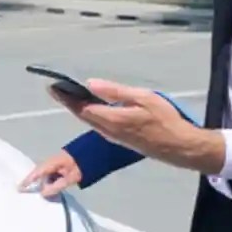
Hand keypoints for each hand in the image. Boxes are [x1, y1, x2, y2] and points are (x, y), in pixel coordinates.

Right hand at [19, 149, 82, 198]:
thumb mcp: (71, 177)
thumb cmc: (84, 165)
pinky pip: (53, 173)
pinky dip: (52, 180)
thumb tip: (43, 193)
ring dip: (45, 182)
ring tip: (45, 193)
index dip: (27, 181)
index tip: (19, 189)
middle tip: (29, 192)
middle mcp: (53, 161)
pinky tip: (54, 187)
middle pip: (41, 173)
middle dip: (36, 182)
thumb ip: (57, 186)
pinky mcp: (63, 164)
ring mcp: (58, 162)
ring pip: (47, 173)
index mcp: (52, 163)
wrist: (97, 151)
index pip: (36, 172)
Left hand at [52, 79, 225, 174]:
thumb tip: (90, 84)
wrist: (178, 146)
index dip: (66, 97)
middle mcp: (108, 131)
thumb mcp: (143, 98)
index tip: (53, 86)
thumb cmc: (164, 119)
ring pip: (89, 121)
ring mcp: (113, 137)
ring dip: (77, 108)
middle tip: (56, 88)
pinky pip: (98, 125)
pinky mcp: (119, 140)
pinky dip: (89, 114)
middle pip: (82, 115)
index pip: (81, 107)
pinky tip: (90, 106)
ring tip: (69, 94)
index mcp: (112, 119)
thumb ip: (115, 92)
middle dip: (68, 102)